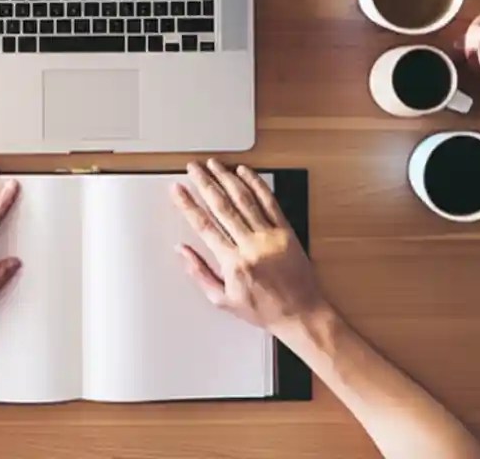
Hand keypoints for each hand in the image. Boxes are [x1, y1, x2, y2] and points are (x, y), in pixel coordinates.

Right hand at [171, 159, 327, 331]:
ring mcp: (270, 236)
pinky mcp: (286, 231)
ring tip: (213, 165)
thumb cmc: (264, 310)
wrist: (300, 314)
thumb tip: (183, 251)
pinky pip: (269, 202)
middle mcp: (251, 245)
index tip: (178, 190)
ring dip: (226, 178)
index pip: (204, 226)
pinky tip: (244, 173)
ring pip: (244, 199)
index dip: (188, 204)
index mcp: (233, 263)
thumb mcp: (223, 300)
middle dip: (204, 183)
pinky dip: (256, 184)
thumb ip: (200, 273)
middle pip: (221, 206)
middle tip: (192, 169)